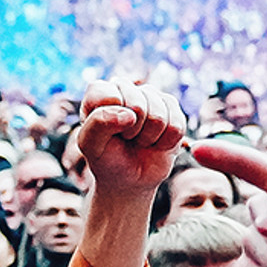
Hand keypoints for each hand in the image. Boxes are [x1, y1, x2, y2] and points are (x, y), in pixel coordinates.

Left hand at [75, 80, 185, 197]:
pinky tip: (155, 142)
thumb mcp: (90, 145)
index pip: (109, 95)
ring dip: (149, 138)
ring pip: (159, 116)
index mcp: (101, 92)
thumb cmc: (106, 158)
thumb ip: (98, 124)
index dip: (112, 120)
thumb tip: (130, 114)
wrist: (129, 178)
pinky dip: (165, 142)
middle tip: (126, 139)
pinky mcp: (172, 108)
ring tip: (139, 141)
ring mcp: (151, 96)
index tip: (108, 133)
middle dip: (133, 131)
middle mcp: (127, 88)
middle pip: (138, 105)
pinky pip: (176, 125)